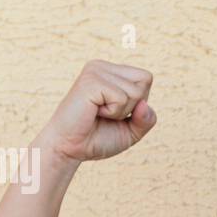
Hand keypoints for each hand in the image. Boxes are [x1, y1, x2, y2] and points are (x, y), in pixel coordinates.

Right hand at [35, 60, 156, 162]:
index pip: (146, 78)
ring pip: (135, 91)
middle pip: (145, 80)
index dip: (139, 102)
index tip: (116, 111)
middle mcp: (102, 66)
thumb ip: (147, 119)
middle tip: (107, 114)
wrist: (69, 149)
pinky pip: (121, 98)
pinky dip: (113, 113)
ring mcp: (95, 71)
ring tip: (99, 113)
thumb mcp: (131, 131)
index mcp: (110, 72)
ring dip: (121, 112)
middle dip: (133, 106)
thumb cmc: (96, 138)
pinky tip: (94, 112)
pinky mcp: (90, 81)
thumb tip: (145, 104)